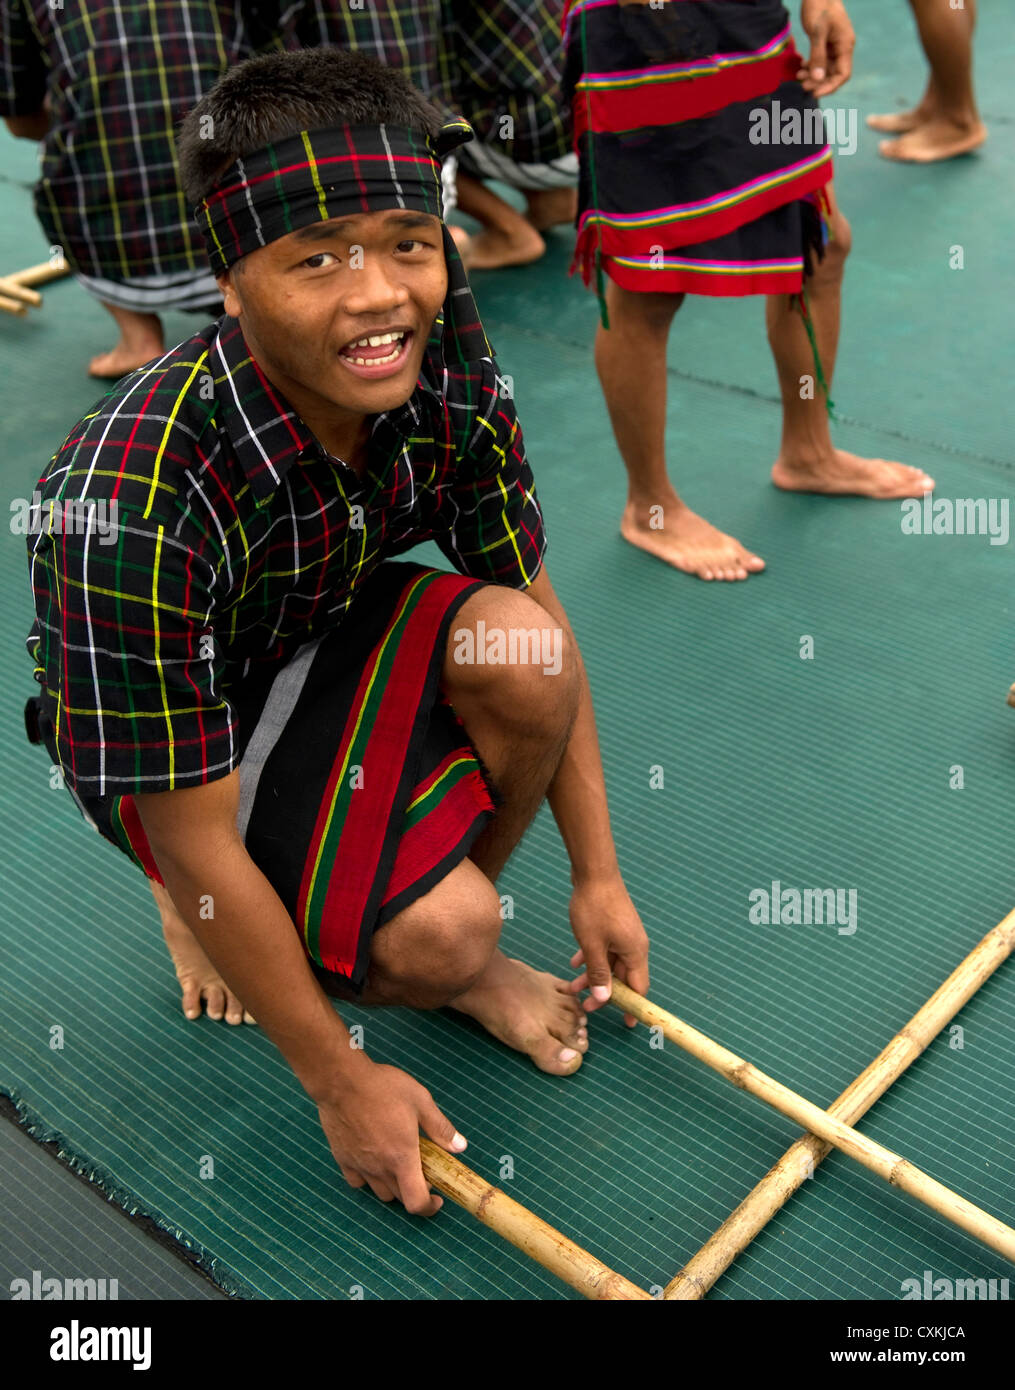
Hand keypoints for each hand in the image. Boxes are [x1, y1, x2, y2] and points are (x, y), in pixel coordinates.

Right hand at [317, 1056, 466, 1215]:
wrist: (341, 1080)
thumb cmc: (383, 1087)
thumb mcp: (420, 1101)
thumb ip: (440, 1128)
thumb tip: (460, 1147)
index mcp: (402, 1157)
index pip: (416, 1202)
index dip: (429, 1208)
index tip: (437, 1198)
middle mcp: (379, 1168)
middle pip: (400, 1198)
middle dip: (415, 1191)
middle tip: (422, 1170)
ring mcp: (359, 1165)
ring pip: (379, 1192)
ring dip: (393, 1185)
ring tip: (398, 1163)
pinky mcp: (342, 1159)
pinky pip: (358, 1181)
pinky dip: (369, 1178)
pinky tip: (373, 1159)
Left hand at [567, 876, 649, 1026]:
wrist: (594, 872)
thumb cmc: (594, 908)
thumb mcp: (592, 945)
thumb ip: (598, 973)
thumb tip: (605, 999)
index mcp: (635, 952)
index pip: (639, 988)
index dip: (633, 1007)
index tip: (628, 1025)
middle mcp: (634, 945)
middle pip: (623, 978)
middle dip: (604, 993)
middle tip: (586, 1007)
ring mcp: (624, 935)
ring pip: (610, 964)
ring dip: (594, 976)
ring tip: (573, 987)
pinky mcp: (614, 926)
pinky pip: (605, 949)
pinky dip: (592, 958)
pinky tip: (575, 962)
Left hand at [798, 0, 854, 97]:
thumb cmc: (819, 7)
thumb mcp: (817, 32)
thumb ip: (818, 55)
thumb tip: (818, 78)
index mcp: (845, 45)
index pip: (843, 74)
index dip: (830, 86)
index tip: (815, 93)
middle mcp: (842, 48)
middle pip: (833, 74)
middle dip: (818, 82)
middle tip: (802, 84)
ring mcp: (834, 46)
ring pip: (825, 69)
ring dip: (813, 75)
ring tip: (798, 75)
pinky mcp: (825, 43)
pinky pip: (820, 61)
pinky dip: (811, 66)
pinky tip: (801, 66)